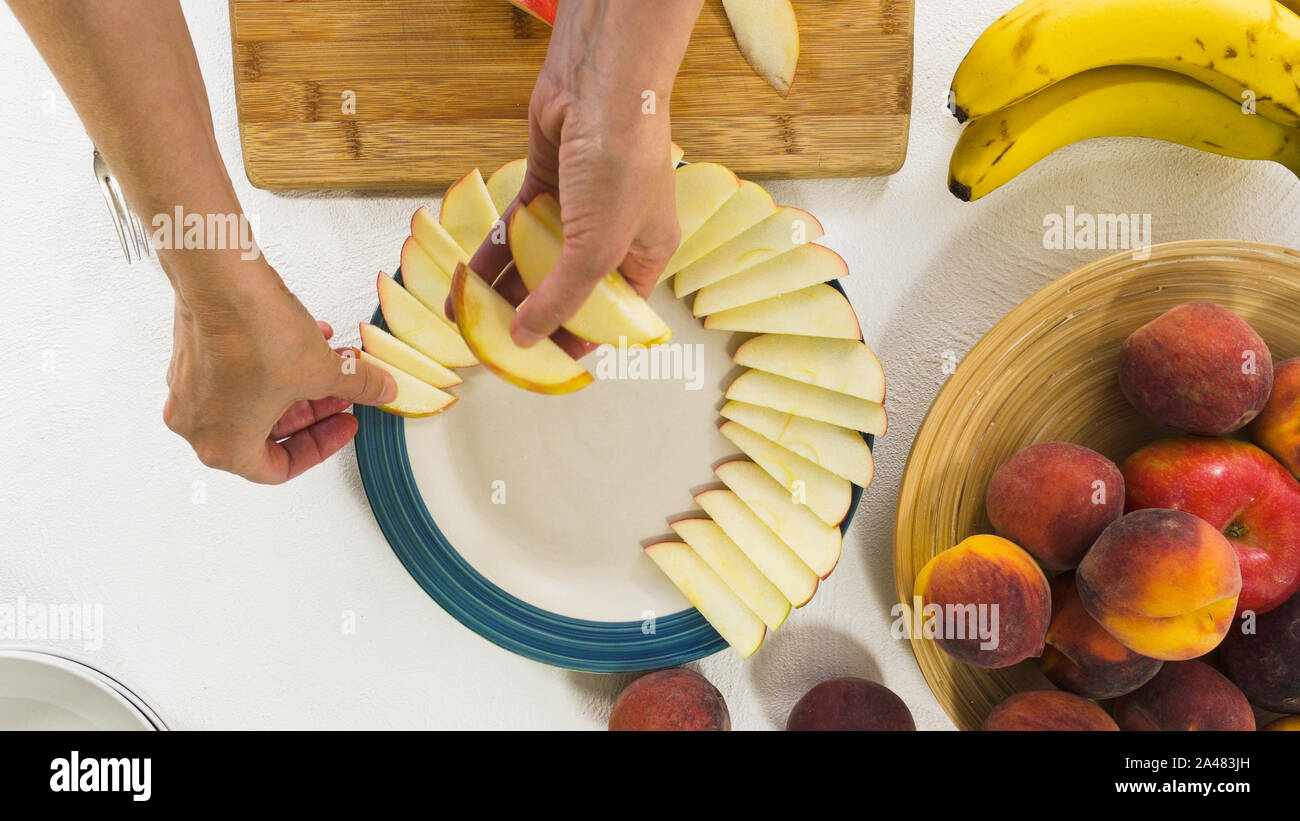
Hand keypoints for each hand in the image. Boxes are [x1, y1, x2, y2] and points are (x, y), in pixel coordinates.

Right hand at [162, 259, 395, 483]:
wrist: (220, 278)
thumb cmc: (253, 334)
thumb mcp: (324, 371)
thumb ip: (359, 388)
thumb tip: (382, 391)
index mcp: (223, 447)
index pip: (278, 468)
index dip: (322, 447)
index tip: (344, 427)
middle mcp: (197, 424)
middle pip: (268, 431)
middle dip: (314, 410)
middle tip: (343, 396)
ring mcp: (189, 389)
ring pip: (256, 398)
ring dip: (300, 382)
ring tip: (334, 362)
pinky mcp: (192, 355)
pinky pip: (239, 372)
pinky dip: (275, 363)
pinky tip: (309, 339)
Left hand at [463, 0, 700, 356]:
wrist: (601, 87)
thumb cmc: (621, 165)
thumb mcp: (596, 249)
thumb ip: (562, 298)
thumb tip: (526, 338)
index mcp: (646, 254)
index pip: (613, 311)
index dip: (581, 337)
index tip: (546, 363)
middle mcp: (614, 233)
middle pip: (570, 287)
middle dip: (535, 315)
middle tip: (499, 344)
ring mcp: (578, 208)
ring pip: (537, 260)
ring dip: (506, 288)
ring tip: (473, 318)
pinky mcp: (546, 184)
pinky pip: (515, 230)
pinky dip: (494, 253)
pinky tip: (469, 278)